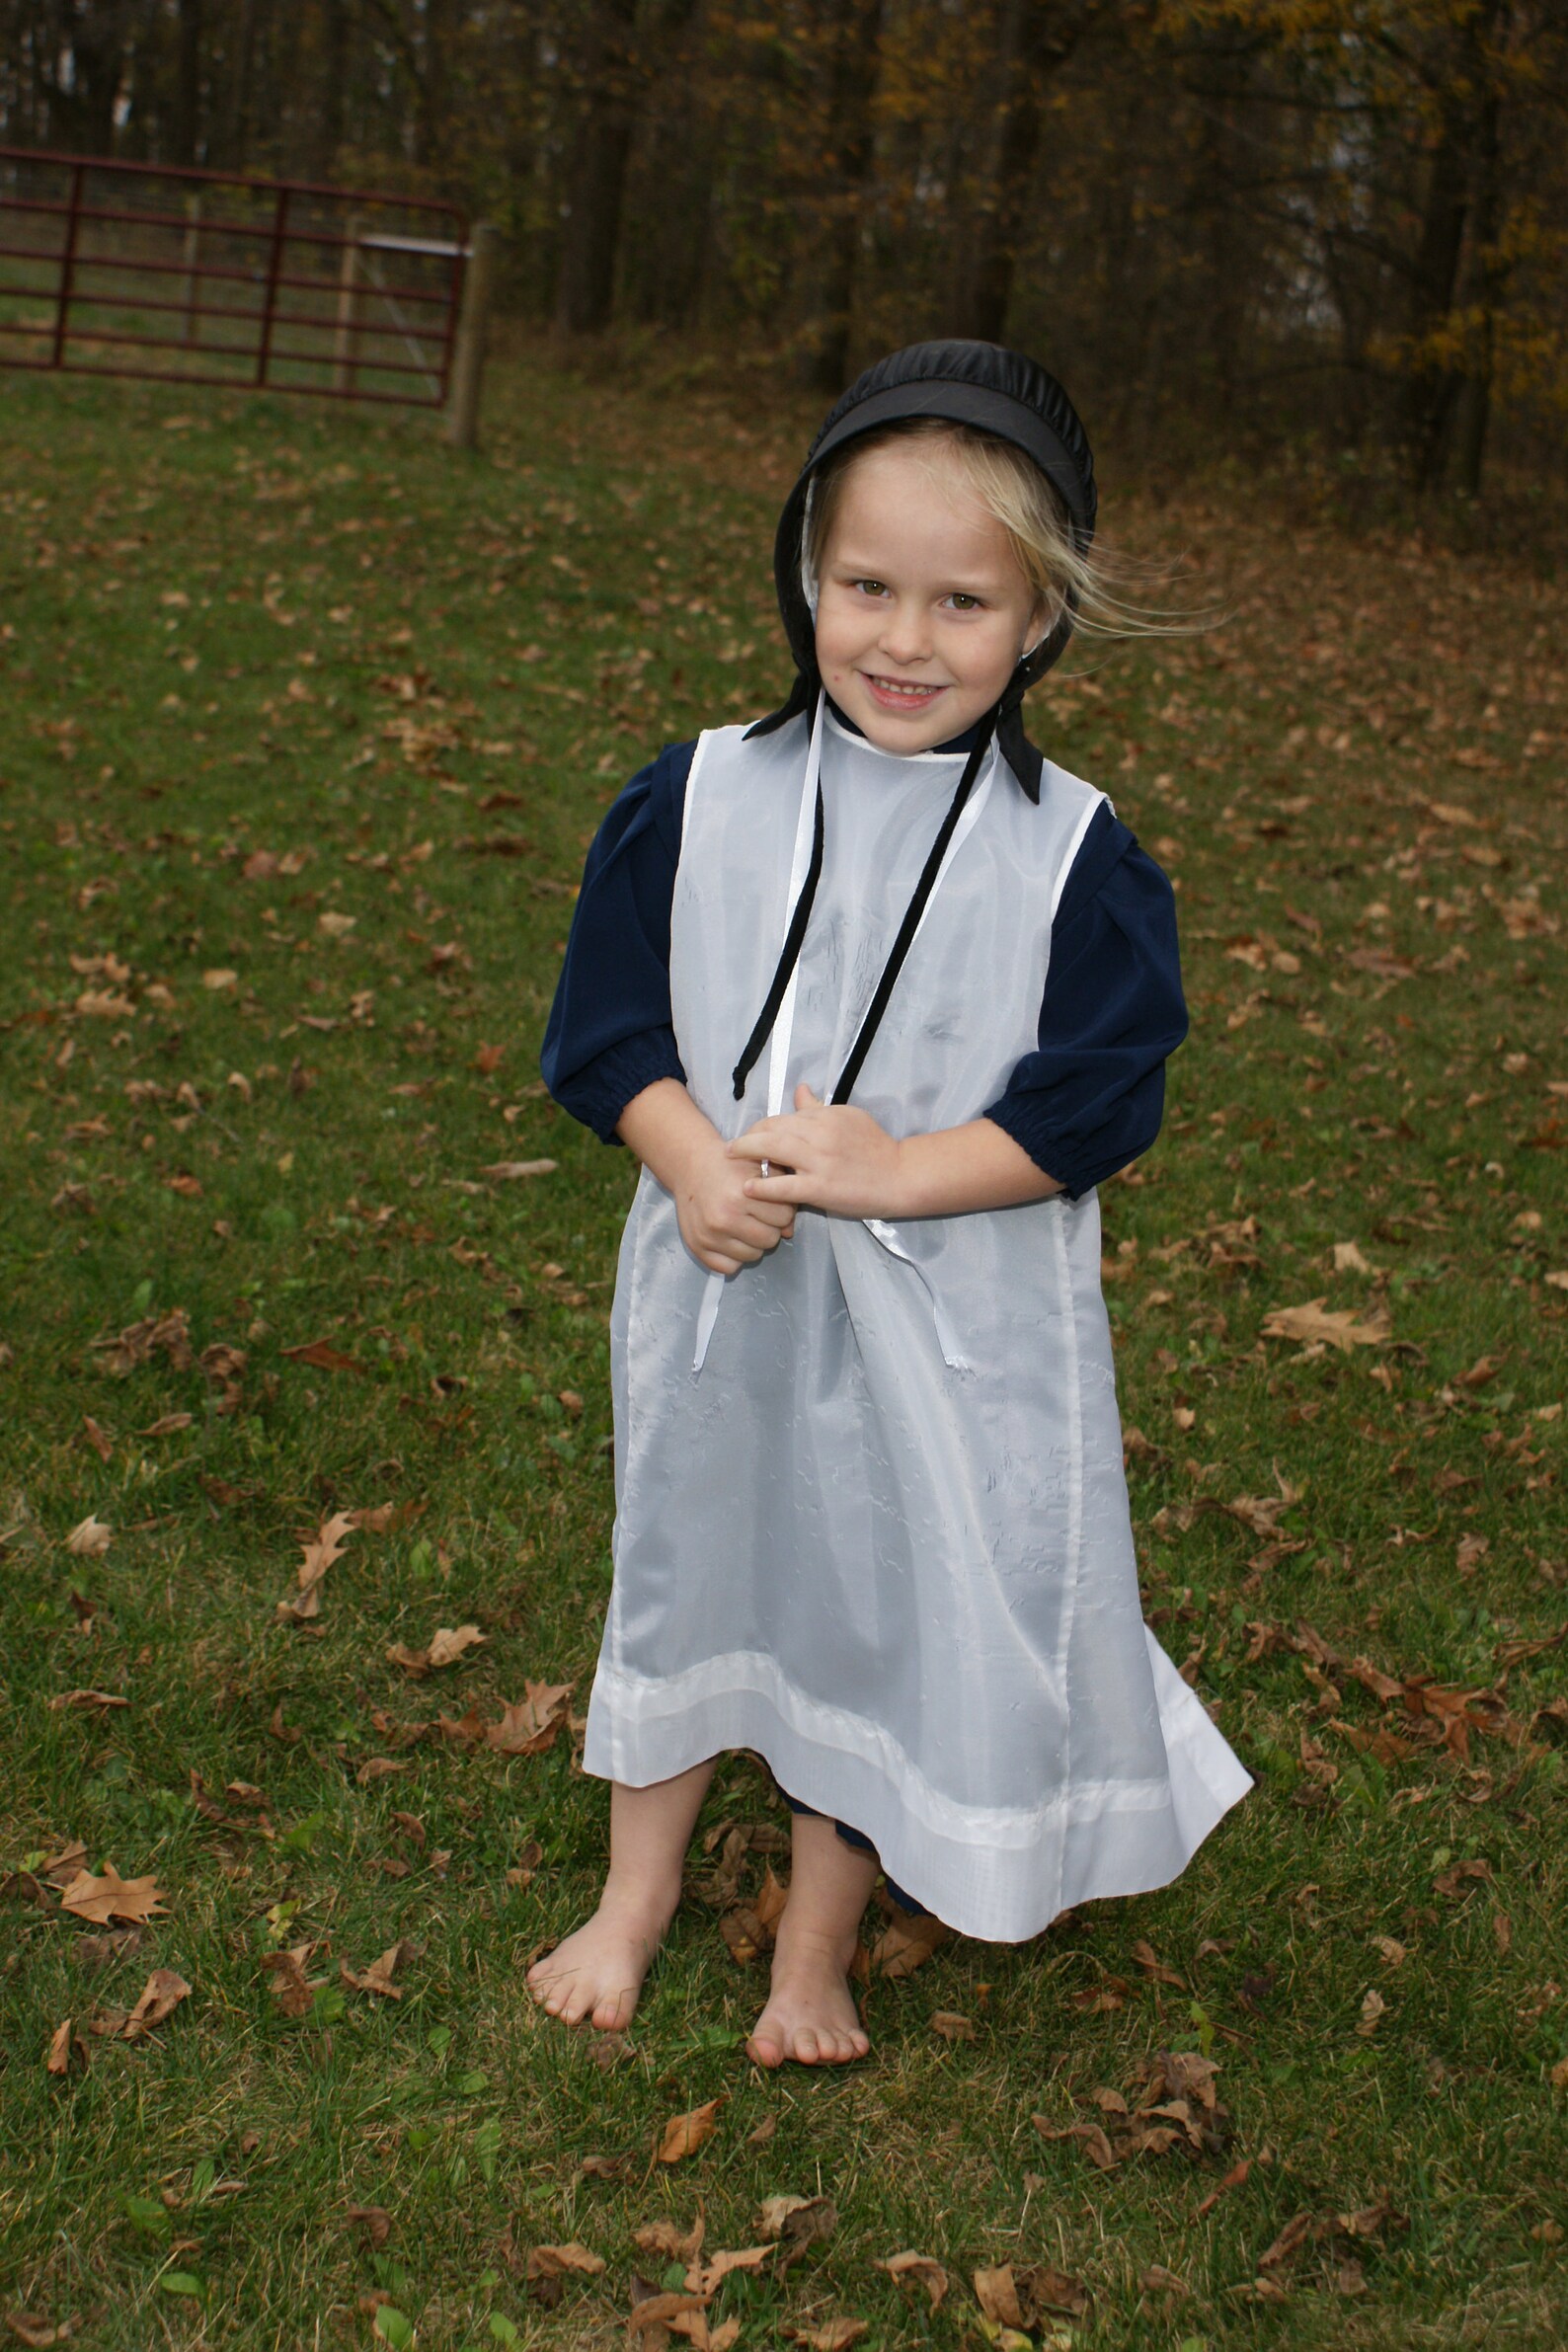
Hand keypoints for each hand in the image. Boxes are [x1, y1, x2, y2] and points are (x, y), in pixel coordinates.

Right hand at [671, 1126, 795, 1274]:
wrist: (691, 1165)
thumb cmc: (729, 1164)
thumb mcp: (760, 1166)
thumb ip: (781, 1194)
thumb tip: (788, 1232)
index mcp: (740, 1196)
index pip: (783, 1218)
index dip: (782, 1209)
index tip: (770, 1202)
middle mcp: (723, 1219)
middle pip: (769, 1240)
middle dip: (769, 1227)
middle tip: (757, 1214)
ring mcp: (709, 1236)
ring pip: (752, 1256)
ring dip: (752, 1243)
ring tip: (743, 1224)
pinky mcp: (697, 1248)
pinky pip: (728, 1268)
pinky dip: (734, 1257)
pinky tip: (731, 1239)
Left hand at [729, 1083, 906, 1220]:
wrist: (901, 1176)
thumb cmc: (876, 1147)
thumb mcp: (849, 1118)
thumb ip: (820, 1107)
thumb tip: (800, 1089)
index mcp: (826, 1115)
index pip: (784, 1116)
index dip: (763, 1127)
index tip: (753, 1136)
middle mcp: (820, 1133)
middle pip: (772, 1128)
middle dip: (748, 1136)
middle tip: (734, 1147)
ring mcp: (819, 1161)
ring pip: (773, 1149)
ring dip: (746, 1151)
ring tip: (731, 1157)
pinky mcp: (821, 1187)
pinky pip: (785, 1186)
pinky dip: (763, 1187)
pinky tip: (748, 1188)